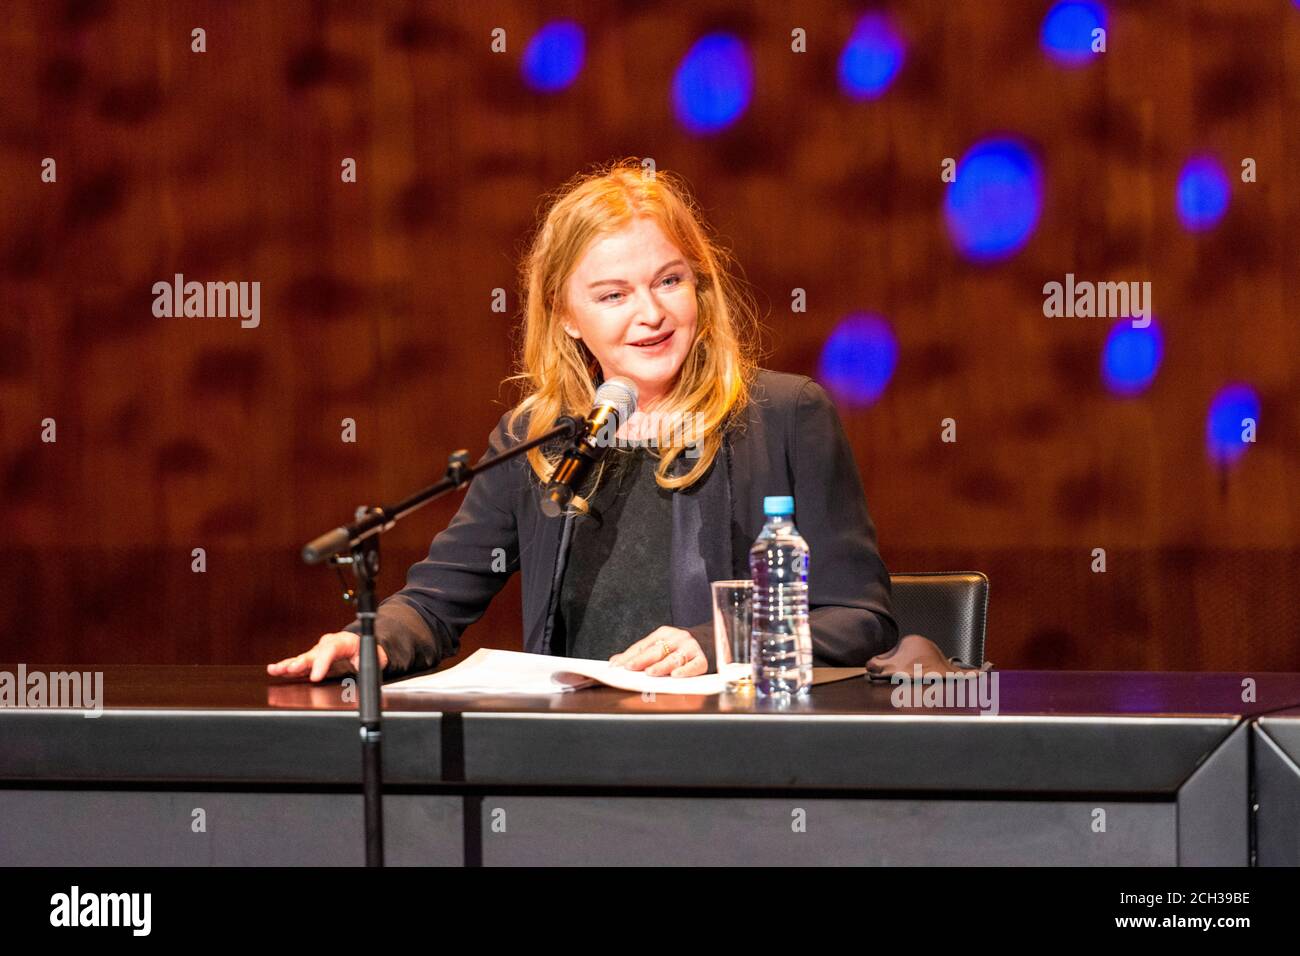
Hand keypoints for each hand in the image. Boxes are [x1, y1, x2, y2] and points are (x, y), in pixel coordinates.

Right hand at [266, 632, 388, 682]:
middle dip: (302, 662)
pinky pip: (300, 662)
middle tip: (291, 670)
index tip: (315, 677)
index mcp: (346, 641)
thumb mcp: (375, 661)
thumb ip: (368, 670)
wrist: (369, 648)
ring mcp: (320, 650)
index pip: (332, 649)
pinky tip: (275, 670)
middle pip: (314, 652)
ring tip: (275, 669)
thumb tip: (363, 686)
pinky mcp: (314, 658)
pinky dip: (288, 667)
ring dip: (289, 664)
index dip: (322, 663)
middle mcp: (330, 643)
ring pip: (304, 657)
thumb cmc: (372, 654)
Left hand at [609, 626, 705, 676]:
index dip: (629, 656)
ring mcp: (691, 648)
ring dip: (661, 666)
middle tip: (630, 667)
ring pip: (674, 658)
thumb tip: (615, 663)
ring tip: (650, 672)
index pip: (643, 645)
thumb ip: (639, 654)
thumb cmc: (680, 648)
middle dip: (642, 660)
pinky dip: (685, 671)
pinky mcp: (703, 659)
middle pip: (657, 650)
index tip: (617, 666)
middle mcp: (678, 638)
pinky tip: (676, 675)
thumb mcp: (661, 645)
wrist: (711, 641)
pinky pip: (694, 666)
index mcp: (664, 633)